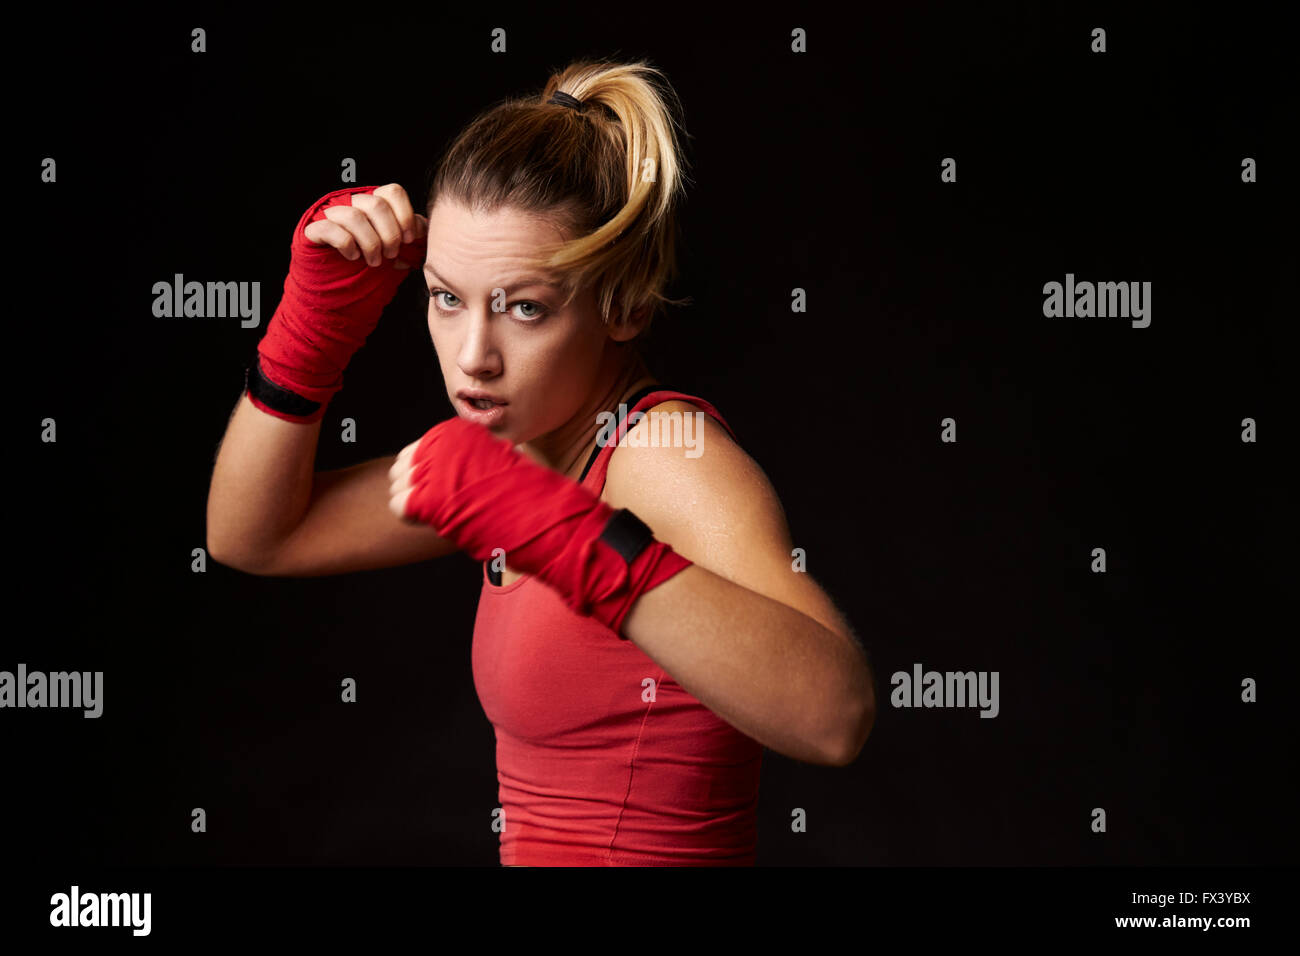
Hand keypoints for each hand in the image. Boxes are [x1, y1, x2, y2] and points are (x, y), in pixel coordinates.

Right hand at [303, 183, 426, 269]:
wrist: (338, 294)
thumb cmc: (369, 268)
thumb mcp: (395, 253)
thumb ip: (409, 236)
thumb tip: (422, 227)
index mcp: (373, 205)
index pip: (392, 192)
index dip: (405, 215)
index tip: (408, 239)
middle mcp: (352, 204)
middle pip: (376, 204)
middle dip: (389, 235)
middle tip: (391, 255)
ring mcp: (330, 215)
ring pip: (354, 216)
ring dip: (370, 243)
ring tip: (374, 261)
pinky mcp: (313, 230)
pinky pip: (330, 228)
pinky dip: (346, 244)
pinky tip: (353, 256)